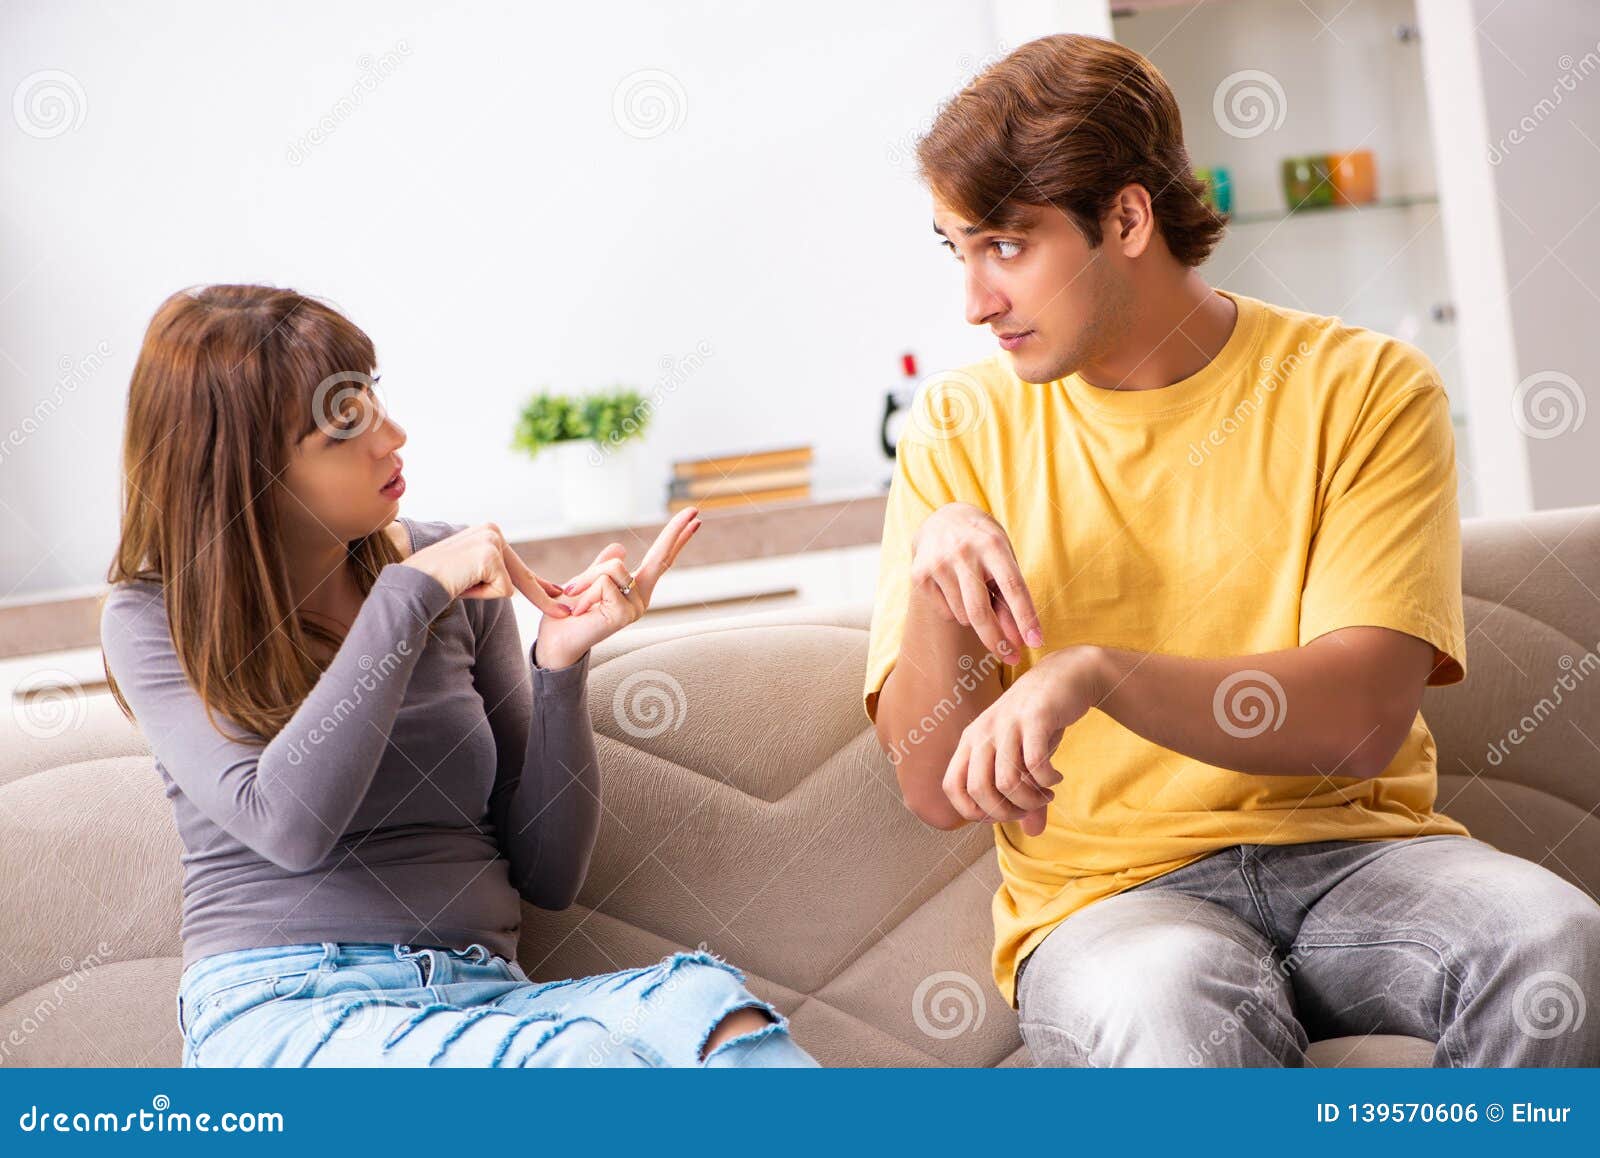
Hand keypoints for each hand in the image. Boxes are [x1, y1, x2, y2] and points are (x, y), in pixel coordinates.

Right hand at [402, 523, 571, 615]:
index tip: (557, 593)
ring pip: (510, 586)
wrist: (415, 581)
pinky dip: (482, 594)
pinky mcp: (491, 556)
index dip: (539, 583)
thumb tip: (517, 585)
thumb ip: (494, 573)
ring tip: (463, 583)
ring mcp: (492, 541)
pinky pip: (502, 590)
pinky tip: (463, 583)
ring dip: (487, 593)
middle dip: (542, 597)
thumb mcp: (473, 574)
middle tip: (563, 612)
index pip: (519, 564)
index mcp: (490, 533)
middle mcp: (494, 531)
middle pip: (523, 574)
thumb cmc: (440, 581)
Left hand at [534, 508, 701, 669]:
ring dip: (585, 578)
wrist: (556, 640)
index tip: (694, 518)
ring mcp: (636, 608)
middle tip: (695, 509)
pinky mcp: (625, 615)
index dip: (676, 537)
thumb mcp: (587, 581)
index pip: (660, 559)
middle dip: (675, 532)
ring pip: (613, 567)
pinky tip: (578, 611)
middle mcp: (642, 598)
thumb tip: (622, 548)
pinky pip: (604, 583)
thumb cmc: (568, 613)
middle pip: (660, 557)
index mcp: (636, 589)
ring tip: (574, 596)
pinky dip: (584, 592)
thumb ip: (602, 566)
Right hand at [910, 502, 1042, 663]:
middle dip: (997, 640)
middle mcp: (963, 552)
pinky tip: (955, 588)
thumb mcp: (1003, 561)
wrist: (943, 519)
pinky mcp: (919, 574)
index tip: (1036, 642)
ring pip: (963, 615)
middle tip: (1011, 657)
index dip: (1025, 617)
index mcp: (992, 545)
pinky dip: (956, 611)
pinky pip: (946, 612)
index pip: (1012, 586)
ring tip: (975, 593)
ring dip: (976, 618)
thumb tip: (1016, 639)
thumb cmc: (983, 545)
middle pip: (980, 611)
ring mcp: (938, 563)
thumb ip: (1010, 597)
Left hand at [943, 646, 1101, 836]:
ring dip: (1030, 799)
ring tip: (1046, 795)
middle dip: (1007, 811)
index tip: (1005, 812)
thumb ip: (1025, 796)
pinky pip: (1034, 764)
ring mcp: (1007, 724)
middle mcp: (982, 732)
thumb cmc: (1039, 724)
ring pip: (1006, 782)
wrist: (1066, 677)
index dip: (975, 811)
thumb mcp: (1025, 759)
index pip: (953, 788)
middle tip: (1030, 807)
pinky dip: (1047, 781)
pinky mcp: (1034, 718)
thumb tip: (1032, 834)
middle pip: (979, 791)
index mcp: (971, 742)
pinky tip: (1056, 778)